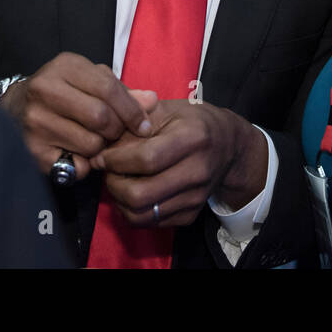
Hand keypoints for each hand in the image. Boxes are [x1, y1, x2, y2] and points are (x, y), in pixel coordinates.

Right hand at [0, 52, 156, 178]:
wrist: (14, 109)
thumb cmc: (62, 92)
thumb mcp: (89, 81)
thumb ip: (121, 91)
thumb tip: (151, 101)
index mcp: (64, 67)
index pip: (108, 88)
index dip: (132, 110)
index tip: (143, 125)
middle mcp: (45, 90)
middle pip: (101, 117)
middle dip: (116, 130)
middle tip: (114, 133)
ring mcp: (35, 121)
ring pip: (91, 143)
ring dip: (101, 148)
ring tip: (92, 140)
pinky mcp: (33, 150)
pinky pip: (76, 165)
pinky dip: (84, 164)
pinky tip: (76, 152)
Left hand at [90, 100, 267, 227]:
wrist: (229, 145)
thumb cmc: (192, 121)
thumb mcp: (166, 108)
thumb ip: (133, 120)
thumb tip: (102, 140)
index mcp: (193, 138)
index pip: (146, 159)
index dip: (116, 160)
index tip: (102, 155)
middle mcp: (198, 171)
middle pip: (141, 194)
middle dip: (113, 184)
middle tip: (107, 170)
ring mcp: (196, 197)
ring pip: (141, 214)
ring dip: (119, 200)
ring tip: (117, 180)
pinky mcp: (191, 215)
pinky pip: (150, 223)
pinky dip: (132, 211)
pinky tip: (132, 190)